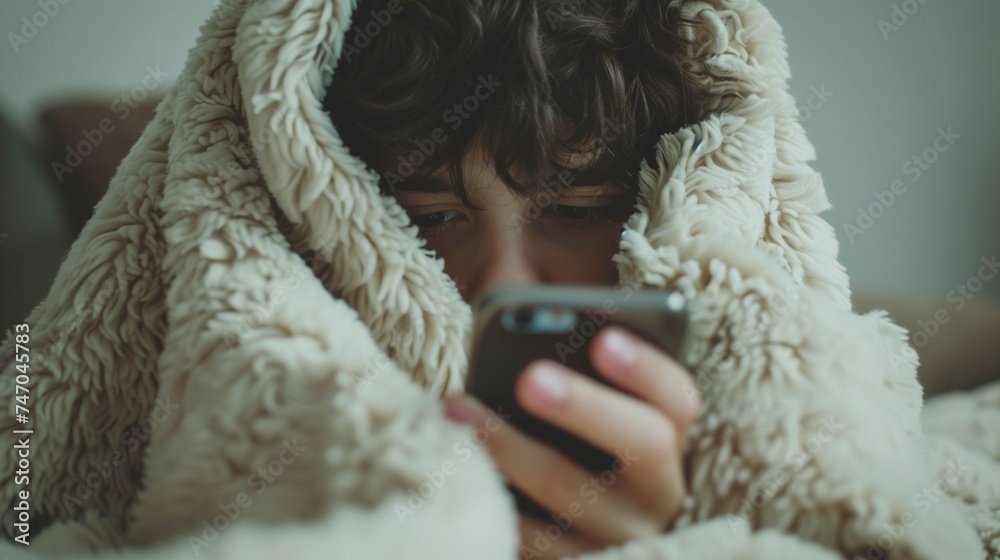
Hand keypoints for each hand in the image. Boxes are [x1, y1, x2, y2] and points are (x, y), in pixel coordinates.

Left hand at [443, 326, 699, 558]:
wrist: (574, 531)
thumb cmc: (571, 445)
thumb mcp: (589, 409)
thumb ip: (574, 371)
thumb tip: (524, 337)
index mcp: (668, 436)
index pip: (679, 399)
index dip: (646, 369)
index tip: (604, 340)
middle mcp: (658, 489)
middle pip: (644, 443)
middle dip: (585, 406)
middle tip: (530, 377)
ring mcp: (621, 535)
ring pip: (571, 492)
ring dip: (508, 447)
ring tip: (457, 409)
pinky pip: (531, 537)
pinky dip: (490, 496)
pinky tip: (452, 463)